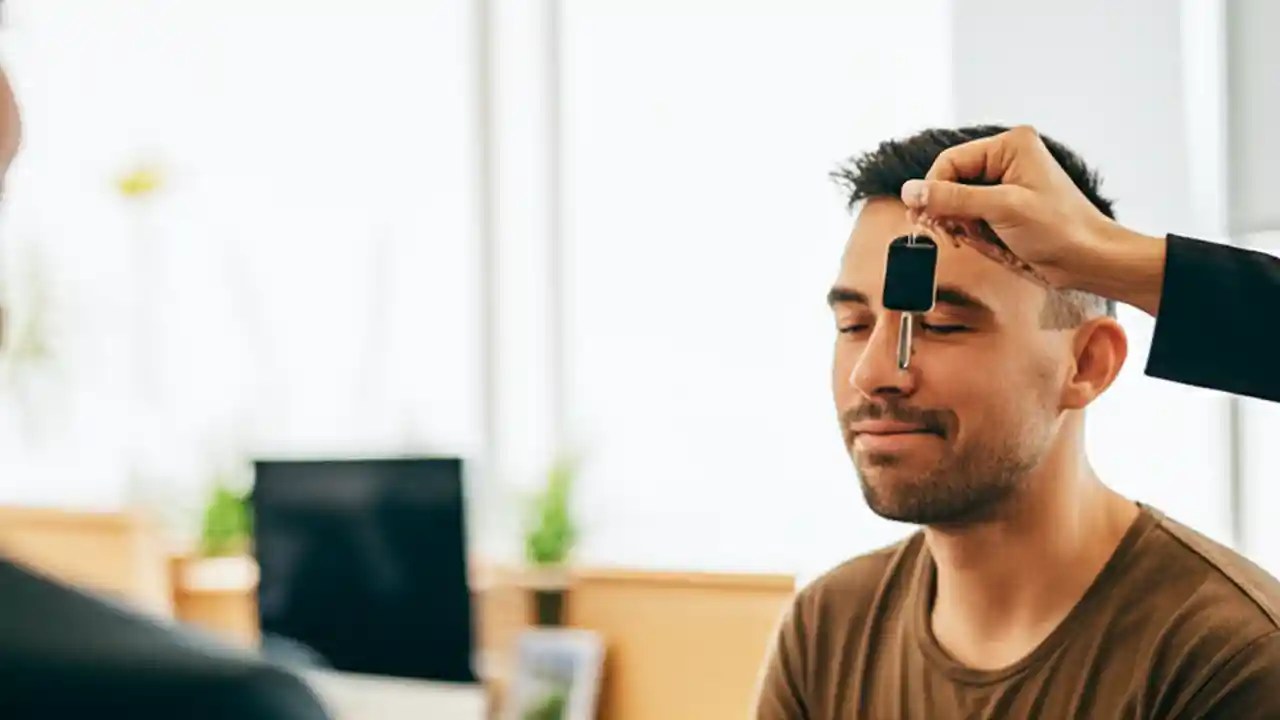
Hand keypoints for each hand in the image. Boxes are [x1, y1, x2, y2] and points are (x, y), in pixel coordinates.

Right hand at [900, 126, 1124, 288]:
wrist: (1089, 259)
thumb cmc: (1061, 229)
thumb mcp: (1002, 209)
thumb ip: (953, 198)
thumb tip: (910, 190)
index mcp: (1010, 146)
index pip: (950, 161)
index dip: (932, 189)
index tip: (922, 216)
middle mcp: (1006, 159)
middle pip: (951, 180)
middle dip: (948, 209)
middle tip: (948, 232)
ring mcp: (1006, 183)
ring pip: (958, 200)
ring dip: (959, 223)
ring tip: (977, 238)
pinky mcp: (1005, 205)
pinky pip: (971, 214)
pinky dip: (971, 231)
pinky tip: (984, 241)